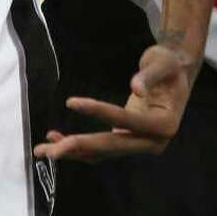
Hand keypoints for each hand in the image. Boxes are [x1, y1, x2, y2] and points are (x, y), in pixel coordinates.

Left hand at [35, 41, 192, 162]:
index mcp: (164, 124)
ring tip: (41, 150)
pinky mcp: (126, 141)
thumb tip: (136, 88)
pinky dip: (78, 147)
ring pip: (102, 153)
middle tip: (50, 151)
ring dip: (72, 152)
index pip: (127, 120)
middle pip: (112, 146)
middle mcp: (152, 141)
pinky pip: (100, 149)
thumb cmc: (169, 65)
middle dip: (80, 147)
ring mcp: (138, 144)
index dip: (99, 111)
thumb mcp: (162, 63)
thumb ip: (149, 76)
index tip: (71, 101)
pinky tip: (54, 139)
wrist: (175, 74)